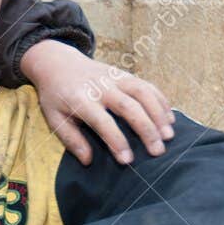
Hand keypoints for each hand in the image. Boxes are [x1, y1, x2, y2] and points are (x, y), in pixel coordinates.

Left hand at [20, 41, 173, 165]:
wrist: (57, 63)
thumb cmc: (56, 96)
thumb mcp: (54, 118)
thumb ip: (71, 139)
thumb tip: (88, 161)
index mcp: (80, 100)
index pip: (102, 122)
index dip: (116, 141)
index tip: (128, 160)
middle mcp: (100, 87)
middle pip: (129, 107)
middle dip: (146, 129)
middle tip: (158, 151)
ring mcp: (114, 78)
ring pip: (143, 93)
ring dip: (159, 114)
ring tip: (169, 135)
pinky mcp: (124, 74)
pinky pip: (147, 85)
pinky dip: (160, 101)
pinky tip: (169, 118)